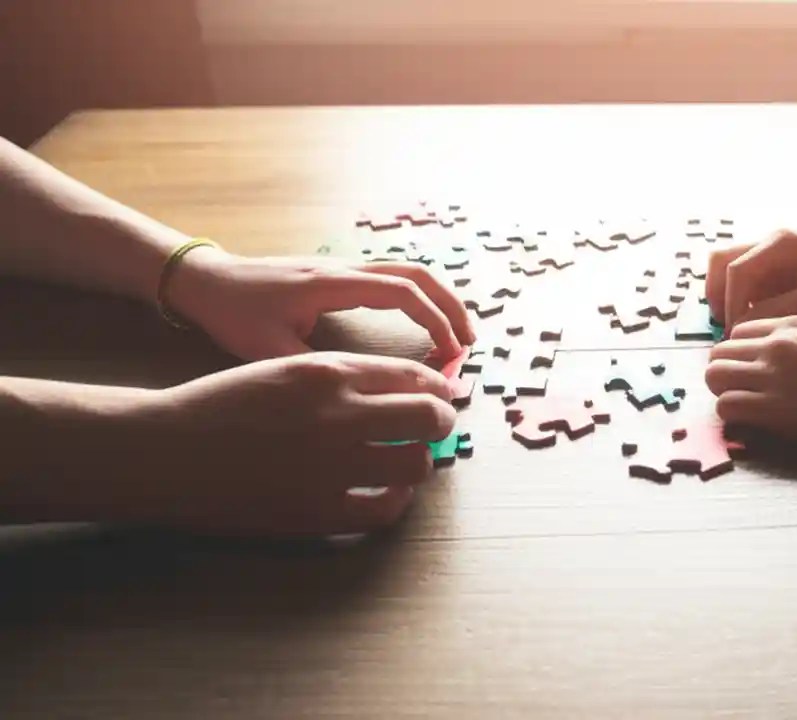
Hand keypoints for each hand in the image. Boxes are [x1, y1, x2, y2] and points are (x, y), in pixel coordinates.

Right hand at [101, 352, 456, 535]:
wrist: (164, 451)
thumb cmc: (221, 405)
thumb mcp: (283, 370)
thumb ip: (342, 377)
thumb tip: (402, 389)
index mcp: (329, 372)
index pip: (414, 375)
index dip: (436, 387)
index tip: (440, 395)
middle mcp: (339, 414)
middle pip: (429, 415)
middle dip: (440, 421)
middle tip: (435, 429)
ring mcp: (332, 465)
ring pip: (416, 464)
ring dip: (419, 462)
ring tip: (406, 462)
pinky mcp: (319, 511)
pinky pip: (386, 509)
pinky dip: (395, 502)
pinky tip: (385, 494)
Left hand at [167, 248, 476, 360]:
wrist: (206, 281)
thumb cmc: (233, 313)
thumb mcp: (266, 350)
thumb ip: (313, 369)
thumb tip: (360, 393)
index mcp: (332, 283)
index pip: (402, 293)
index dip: (434, 321)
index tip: (450, 353)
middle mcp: (345, 268)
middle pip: (418, 273)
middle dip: (451, 305)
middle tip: (469, 342)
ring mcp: (344, 267)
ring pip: (408, 271)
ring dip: (438, 298)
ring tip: (456, 333)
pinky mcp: (340, 275)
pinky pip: (393, 278)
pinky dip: (419, 297)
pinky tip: (423, 320)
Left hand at [705, 315, 796, 455]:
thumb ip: (793, 343)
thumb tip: (762, 359)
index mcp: (792, 323)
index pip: (739, 330)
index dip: (739, 353)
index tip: (749, 370)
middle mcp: (777, 344)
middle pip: (719, 351)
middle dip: (725, 371)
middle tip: (741, 390)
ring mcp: (772, 375)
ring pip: (714, 375)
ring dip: (723, 391)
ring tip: (744, 405)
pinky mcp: (771, 408)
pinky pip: (725, 405)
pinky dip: (731, 415)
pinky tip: (750, 421)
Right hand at [706, 230, 796, 330]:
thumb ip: (779, 311)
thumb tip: (741, 326)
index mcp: (780, 243)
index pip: (736, 271)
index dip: (730, 304)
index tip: (735, 333)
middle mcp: (770, 242)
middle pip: (720, 261)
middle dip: (717, 294)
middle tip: (727, 325)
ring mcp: (771, 252)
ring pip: (728, 267)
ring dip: (726, 295)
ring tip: (739, 324)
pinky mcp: (776, 266)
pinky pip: (745, 279)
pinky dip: (741, 298)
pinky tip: (757, 320)